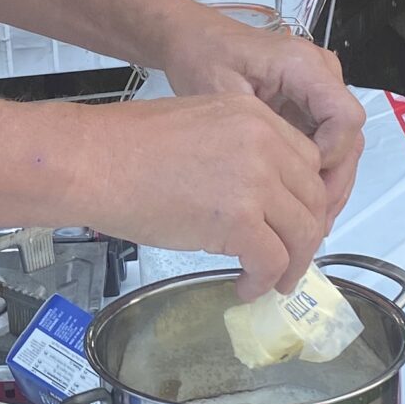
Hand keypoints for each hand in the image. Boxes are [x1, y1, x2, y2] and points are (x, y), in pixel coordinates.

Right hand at [76, 92, 330, 298]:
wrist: (92, 161)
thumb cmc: (124, 148)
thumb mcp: (198, 128)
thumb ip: (238, 154)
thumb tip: (253, 201)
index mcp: (254, 116)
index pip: (307, 163)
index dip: (303, 200)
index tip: (292, 223)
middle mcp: (264, 142)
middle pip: (313, 198)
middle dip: (305, 235)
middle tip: (288, 259)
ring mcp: (255, 180)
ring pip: (301, 232)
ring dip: (290, 263)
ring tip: (271, 281)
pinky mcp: (240, 218)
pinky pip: (272, 259)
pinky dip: (263, 280)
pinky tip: (246, 287)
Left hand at [154, 6, 365, 224]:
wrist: (197, 39)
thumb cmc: (204, 56)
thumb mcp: (220, 93)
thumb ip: (254, 133)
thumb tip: (281, 182)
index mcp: (303, 65)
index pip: (344, 117)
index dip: (330, 156)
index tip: (302, 184)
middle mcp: (322, 74)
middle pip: (349, 136)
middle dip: (332, 183)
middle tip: (312, 225)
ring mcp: (320, 90)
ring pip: (343, 144)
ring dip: (328, 184)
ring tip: (308, 224)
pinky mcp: (311, 104)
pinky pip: (327, 143)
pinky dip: (317, 174)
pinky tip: (299, 204)